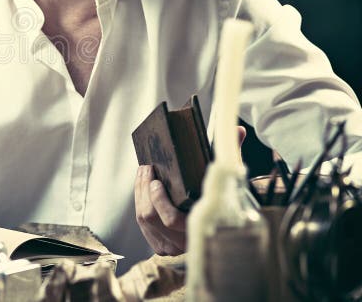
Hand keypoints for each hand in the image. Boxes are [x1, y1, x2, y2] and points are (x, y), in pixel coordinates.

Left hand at [135, 126, 247, 254]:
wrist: (222, 229)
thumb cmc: (224, 201)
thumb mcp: (229, 181)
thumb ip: (231, 156)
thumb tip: (238, 130)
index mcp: (201, 228)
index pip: (172, 220)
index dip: (160, 201)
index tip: (156, 181)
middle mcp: (184, 242)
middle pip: (152, 217)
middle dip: (144, 190)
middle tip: (147, 169)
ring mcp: (170, 246)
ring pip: (144, 219)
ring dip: (140, 193)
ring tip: (144, 172)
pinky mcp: (160, 246)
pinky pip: (143, 224)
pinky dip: (140, 202)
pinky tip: (143, 186)